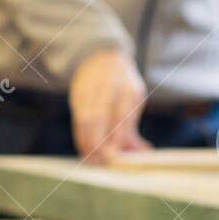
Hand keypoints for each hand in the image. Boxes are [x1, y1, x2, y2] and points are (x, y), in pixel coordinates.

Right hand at [70, 48, 151, 162]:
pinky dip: (80, 138)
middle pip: (98, 119)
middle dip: (99, 143)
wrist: (99, 58)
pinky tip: (85, 150)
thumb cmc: (121, 82)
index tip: (116, 155)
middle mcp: (105, 87)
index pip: (121, 115)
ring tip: (93, 161)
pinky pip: (77, 121)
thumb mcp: (133, 98)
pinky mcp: (76, 96)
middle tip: (102, 161)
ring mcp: (88, 91)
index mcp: (125, 87)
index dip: (117, 136)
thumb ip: (132, 126)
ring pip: (84, 121)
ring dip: (87, 143)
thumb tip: (142, 153)